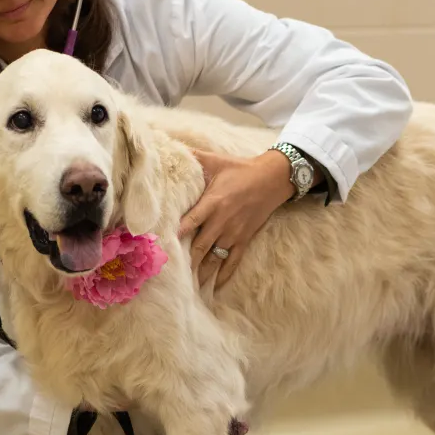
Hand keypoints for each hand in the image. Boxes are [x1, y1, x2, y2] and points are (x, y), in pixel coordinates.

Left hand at [177, 149, 294, 289]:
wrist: (272, 179)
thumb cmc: (240, 169)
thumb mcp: (215, 161)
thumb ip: (192, 157)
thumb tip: (168, 146)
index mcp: (213, 202)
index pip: (191, 220)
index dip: (178, 233)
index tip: (163, 245)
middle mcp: (222, 221)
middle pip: (200, 246)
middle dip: (186, 262)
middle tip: (170, 276)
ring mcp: (234, 233)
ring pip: (215, 258)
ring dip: (201, 273)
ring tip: (188, 288)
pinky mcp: (244, 239)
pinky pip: (233, 262)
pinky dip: (224, 275)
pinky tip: (214, 288)